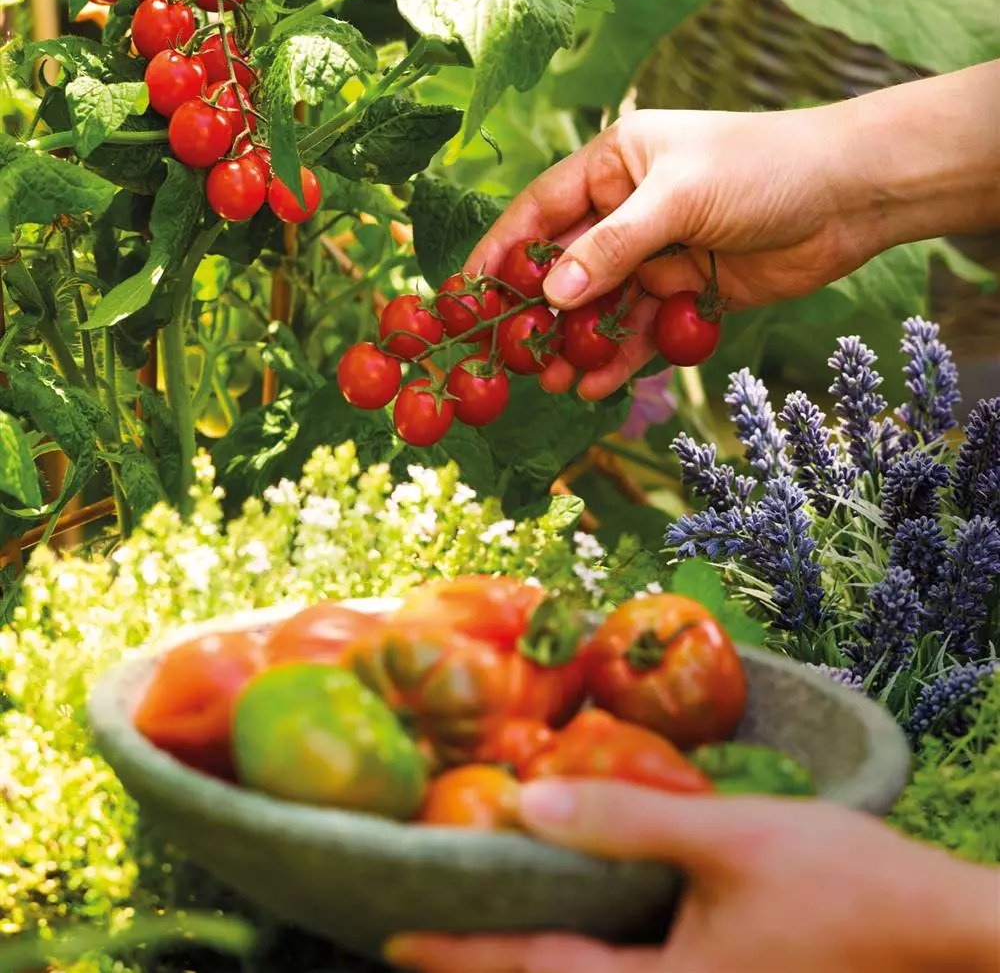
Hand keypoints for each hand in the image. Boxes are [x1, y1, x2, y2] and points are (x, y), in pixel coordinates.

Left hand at [385, 780, 999, 972]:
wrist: (945, 938)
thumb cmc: (843, 882)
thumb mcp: (730, 838)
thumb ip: (629, 823)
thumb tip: (529, 805)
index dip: (462, 956)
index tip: (394, 940)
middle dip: (489, 972)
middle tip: (423, 940)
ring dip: (539, 967)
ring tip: (485, 933)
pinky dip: (591, 960)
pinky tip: (583, 924)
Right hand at [467, 63, 999, 399]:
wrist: (852, 194)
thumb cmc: (763, 167)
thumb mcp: (678, 198)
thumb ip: (613, 248)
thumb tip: (551, 297)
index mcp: (615, 163)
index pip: (540, 209)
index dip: (500, 251)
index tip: (463, 295)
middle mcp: (629, 207)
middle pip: (566, 266)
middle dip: (536, 312)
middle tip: (507, 357)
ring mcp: (659, 252)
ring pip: (601, 305)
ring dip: (576, 343)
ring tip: (550, 382)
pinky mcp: (690, 291)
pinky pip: (643, 329)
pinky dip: (621, 358)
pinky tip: (597, 388)